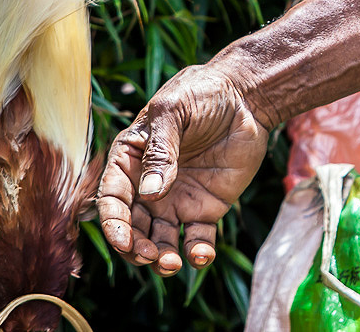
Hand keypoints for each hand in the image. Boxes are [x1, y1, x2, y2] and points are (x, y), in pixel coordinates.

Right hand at [97, 65, 269, 275]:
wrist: (246, 96)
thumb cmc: (202, 94)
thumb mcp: (173, 111)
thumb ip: (160, 150)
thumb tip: (151, 193)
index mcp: (130, 160)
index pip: (113, 198)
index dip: (114, 223)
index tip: (124, 241)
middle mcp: (148, 186)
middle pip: (132, 228)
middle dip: (135, 248)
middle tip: (149, 255)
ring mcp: (176, 200)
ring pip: (160, 241)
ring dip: (161, 259)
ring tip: (172, 264)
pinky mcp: (206, 208)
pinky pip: (197, 239)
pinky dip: (197, 254)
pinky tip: (201, 257)